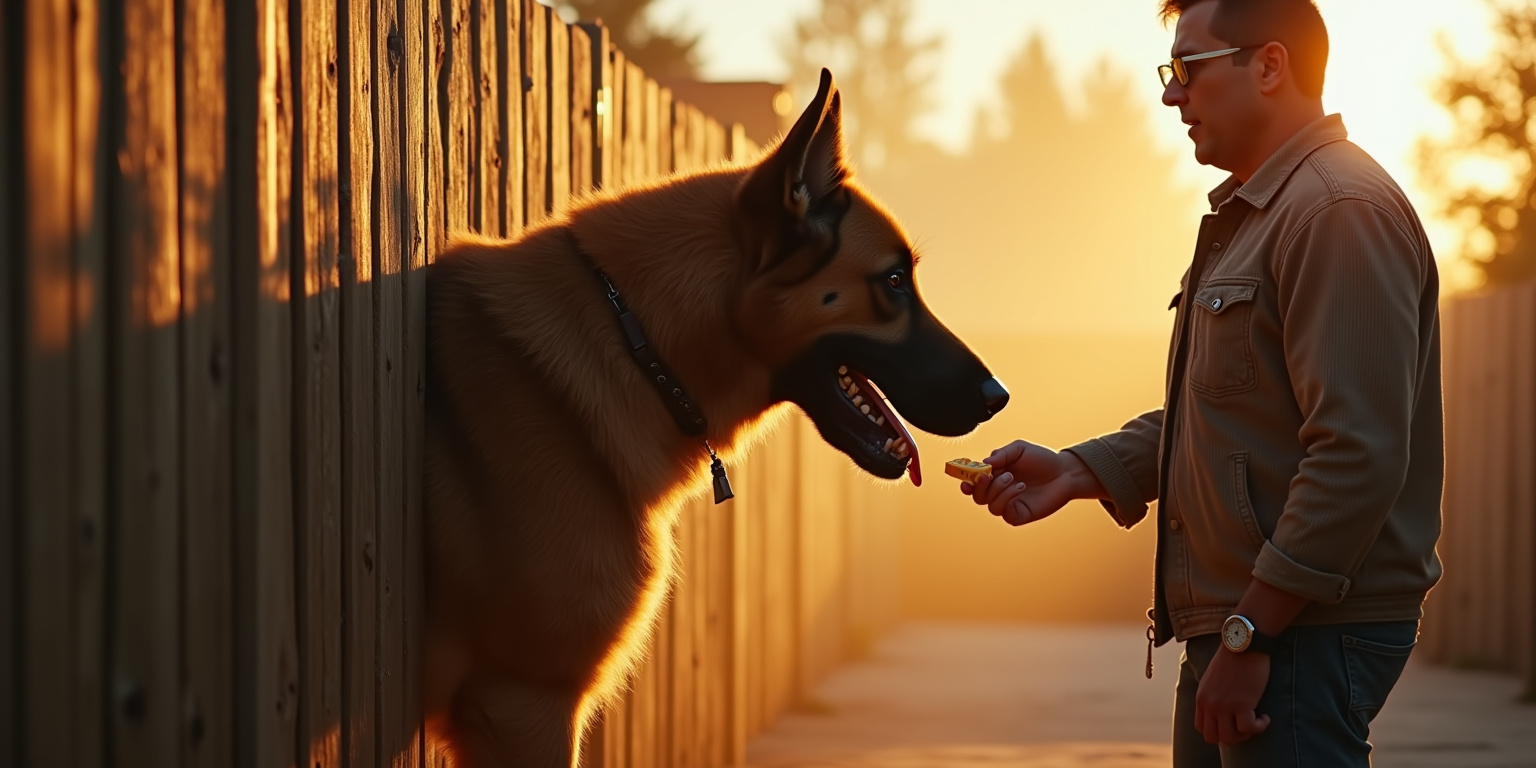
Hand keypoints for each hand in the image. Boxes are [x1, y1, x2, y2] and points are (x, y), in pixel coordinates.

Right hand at [958, 439, 1104, 525]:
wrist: (1064, 472)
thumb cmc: (1042, 459)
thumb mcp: (1019, 449)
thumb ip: (1001, 454)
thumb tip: (984, 464)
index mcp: (995, 475)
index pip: (973, 482)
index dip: (965, 481)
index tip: (965, 479)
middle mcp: (998, 491)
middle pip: (977, 497)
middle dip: (980, 486)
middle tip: (989, 475)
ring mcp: (1008, 504)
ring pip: (989, 505)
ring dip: (997, 490)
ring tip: (1013, 478)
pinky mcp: (1019, 515)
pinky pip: (1003, 513)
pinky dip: (1008, 498)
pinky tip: (1021, 487)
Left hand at [1195, 648, 1271, 743]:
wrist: (1244, 644)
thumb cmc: (1233, 658)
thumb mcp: (1212, 678)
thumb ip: (1212, 694)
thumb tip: (1221, 710)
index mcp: (1201, 698)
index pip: (1202, 728)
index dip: (1218, 730)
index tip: (1232, 723)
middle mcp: (1209, 704)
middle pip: (1213, 737)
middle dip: (1231, 737)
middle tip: (1245, 726)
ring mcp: (1223, 705)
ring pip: (1230, 738)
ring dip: (1245, 735)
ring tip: (1255, 722)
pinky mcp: (1242, 704)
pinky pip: (1249, 729)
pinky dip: (1259, 727)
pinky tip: (1265, 717)